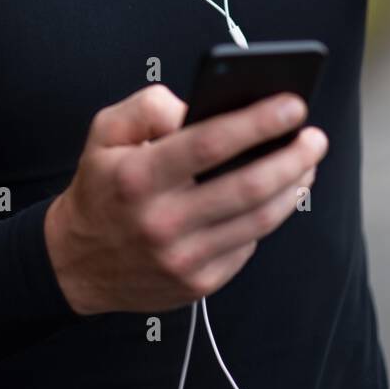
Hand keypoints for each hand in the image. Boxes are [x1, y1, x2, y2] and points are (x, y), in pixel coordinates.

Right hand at [44, 83, 328, 315]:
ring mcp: (183, 258)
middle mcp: (161, 221)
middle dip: (291, 157)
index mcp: (138, 177)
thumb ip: (148, 106)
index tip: (293, 104)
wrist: (75, 264)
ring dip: (292, 188)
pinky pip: (247, 245)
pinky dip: (269, 217)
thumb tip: (197, 105)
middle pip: (247, 186)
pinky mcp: (199, 284)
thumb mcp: (104, 132)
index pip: (209, 144)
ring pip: (258, 220)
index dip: (258, 122)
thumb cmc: (101, 186)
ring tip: (307, 162)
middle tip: (314, 136)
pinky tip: (280, 194)